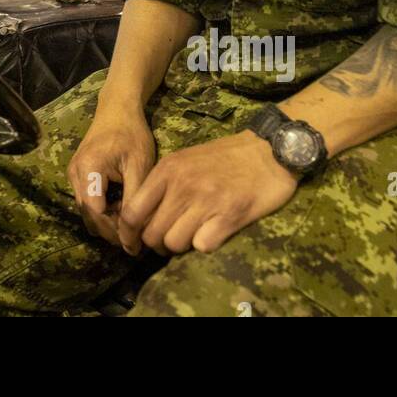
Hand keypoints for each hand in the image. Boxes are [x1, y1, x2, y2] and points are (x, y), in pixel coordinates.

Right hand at [66, 102, 155, 245]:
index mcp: (88, 169)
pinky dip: (102, 211)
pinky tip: (122, 208)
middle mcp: (75, 174)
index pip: (96, 212)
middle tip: (135, 240)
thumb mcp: (139, 166)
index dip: (114, 231)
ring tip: (131, 225)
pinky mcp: (77, 174)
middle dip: (111, 231)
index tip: (135, 245)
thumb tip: (134, 234)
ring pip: (86, 212)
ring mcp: (73, 174)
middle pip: (88, 215)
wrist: (117, 109)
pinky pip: (87, 201)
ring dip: (106, 222)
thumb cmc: (132, 134)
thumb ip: (134, 199)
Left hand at [117, 129, 297, 256]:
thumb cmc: (225, 157)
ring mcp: (206, 201)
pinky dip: (205, 245)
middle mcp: (182, 185)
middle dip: (157, 244)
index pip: (132, 212)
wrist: (268, 150)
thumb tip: (141, 218)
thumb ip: (163, 185)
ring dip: (181, 246)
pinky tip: (214, 232)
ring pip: (174, 243)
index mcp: (167, 170)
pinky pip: (202, 246)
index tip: (134, 244)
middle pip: (152, 234)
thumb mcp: (185, 161)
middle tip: (170, 241)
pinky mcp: (230, 215)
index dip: (128, 234)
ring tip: (193, 235)